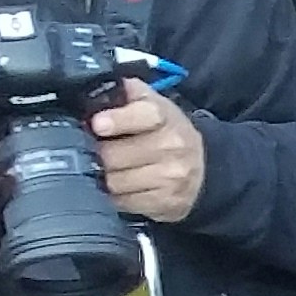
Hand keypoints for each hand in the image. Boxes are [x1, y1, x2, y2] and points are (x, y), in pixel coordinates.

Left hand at [85, 77, 206, 224]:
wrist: (203, 168)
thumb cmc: (166, 133)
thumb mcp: (151, 104)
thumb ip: (125, 93)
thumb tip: (92, 92)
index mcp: (165, 116)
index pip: (145, 115)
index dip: (118, 120)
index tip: (98, 124)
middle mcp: (173, 146)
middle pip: (116, 155)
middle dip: (97, 153)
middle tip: (95, 150)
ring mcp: (171, 177)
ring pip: (116, 182)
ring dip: (104, 176)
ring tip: (107, 169)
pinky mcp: (167, 202)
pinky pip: (124, 202)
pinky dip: (116, 195)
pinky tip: (121, 186)